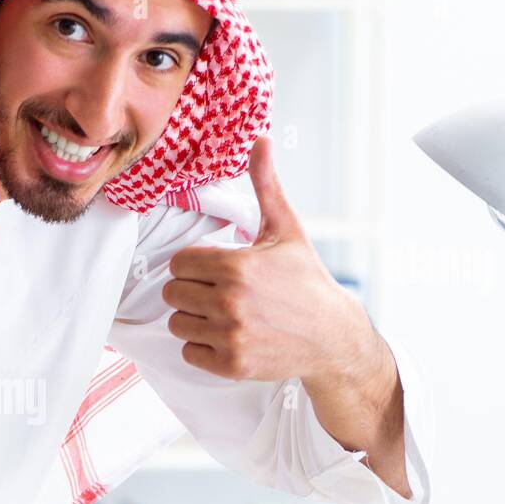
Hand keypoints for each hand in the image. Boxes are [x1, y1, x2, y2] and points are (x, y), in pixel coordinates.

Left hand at [161, 135, 373, 385]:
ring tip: (222, 314)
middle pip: (173, 293)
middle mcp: (229, 302)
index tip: (215, 268)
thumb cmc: (305, 279)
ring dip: (194, 319)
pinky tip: (227, 336)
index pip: (179, 263)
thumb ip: (265, 185)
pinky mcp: (231, 365)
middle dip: (192, 290)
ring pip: (177, 323)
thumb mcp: (285, 229)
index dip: (194, 265)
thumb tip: (260, 138)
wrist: (331, 335)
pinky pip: (189, 353)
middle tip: (219, 292)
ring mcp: (230, 336)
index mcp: (236, 266)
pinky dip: (202, 347)